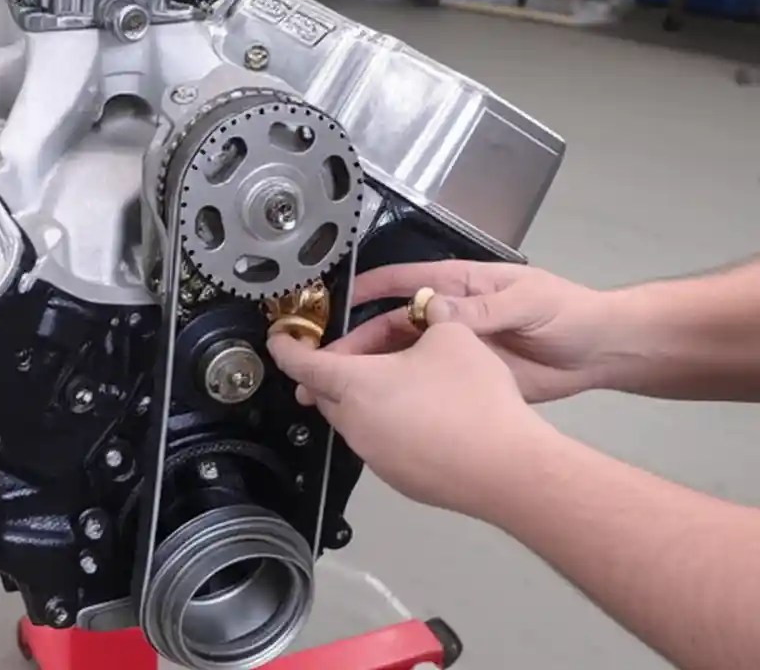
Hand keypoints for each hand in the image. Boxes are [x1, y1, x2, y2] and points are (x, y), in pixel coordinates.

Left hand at [269, 324, 554, 517]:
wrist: (508, 469)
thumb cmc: (473, 398)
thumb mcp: (454, 336)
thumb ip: (432, 316)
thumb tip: (431, 308)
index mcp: (355, 384)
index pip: (302, 364)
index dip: (286, 347)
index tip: (279, 338)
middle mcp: (354, 423)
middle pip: (324, 393)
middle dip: (330, 373)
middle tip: (356, 354)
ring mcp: (373, 456)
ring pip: (353, 420)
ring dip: (362, 400)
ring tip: (400, 382)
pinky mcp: (397, 479)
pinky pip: (380, 444)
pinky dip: (388, 426)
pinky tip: (425, 419)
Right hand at [335, 260, 613, 402]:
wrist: (602, 354)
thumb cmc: (568, 314)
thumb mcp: (528, 303)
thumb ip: (482, 308)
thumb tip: (434, 307)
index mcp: (460, 288)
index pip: (403, 282)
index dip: (367, 290)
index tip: (334, 304)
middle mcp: (448, 317)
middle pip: (390, 327)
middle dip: (355, 344)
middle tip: (323, 367)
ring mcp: (454, 351)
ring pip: (401, 360)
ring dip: (369, 373)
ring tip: (337, 393)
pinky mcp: (463, 381)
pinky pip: (423, 386)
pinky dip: (397, 395)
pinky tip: (375, 410)